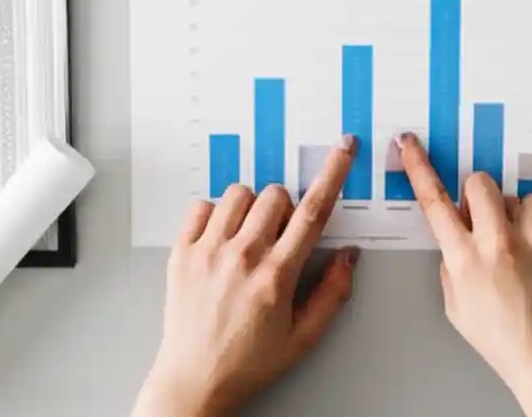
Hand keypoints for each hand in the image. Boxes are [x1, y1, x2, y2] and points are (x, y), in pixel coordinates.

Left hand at [133, 135, 360, 416]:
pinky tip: (221, 239)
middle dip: (286, 208)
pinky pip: (202, 205)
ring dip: (252, 206)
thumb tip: (349, 255)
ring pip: (240, 193)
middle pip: (276, 195)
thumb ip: (332, 292)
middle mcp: (241, 257)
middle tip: (280, 237)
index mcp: (276, 276)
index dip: (334, 173)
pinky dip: (216, 214)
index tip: (343, 149)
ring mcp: (207, 252)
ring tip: (249, 236)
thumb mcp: (303, 337)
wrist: (193, 381)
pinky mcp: (181, 252)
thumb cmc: (247, 362)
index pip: (313, 211)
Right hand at [397, 133, 531, 416]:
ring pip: (522, 195)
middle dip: (478, 195)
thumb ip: (450, 268)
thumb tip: (455, 240)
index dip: (418, 166)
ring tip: (527, 246)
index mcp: (465, 260)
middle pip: (480, 183)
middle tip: (487, 217)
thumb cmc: (507, 343)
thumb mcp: (458, 310)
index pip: (434, 201)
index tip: (410, 144)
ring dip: (520, 214)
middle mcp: (500, 243)